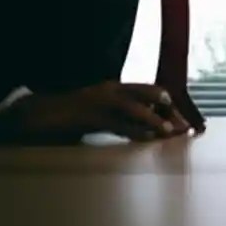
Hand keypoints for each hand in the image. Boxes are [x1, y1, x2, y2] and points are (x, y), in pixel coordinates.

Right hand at [3, 81, 189, 143]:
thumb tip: (153, 130)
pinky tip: (146, 139)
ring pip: (133, 106)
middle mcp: (112, 89)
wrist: (41, 114)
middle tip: (183, 126)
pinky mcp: (89, 116)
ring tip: (169, 131)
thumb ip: (126, 117)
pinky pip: (115, 124)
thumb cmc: (75, 115)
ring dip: (153, 119)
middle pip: (149, 93)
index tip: (184, 120)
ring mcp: (100, 101)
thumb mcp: (105, 113)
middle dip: (168, 108)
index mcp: (117, 86)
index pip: (151, 91)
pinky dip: (133, 131)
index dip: (170, 105)